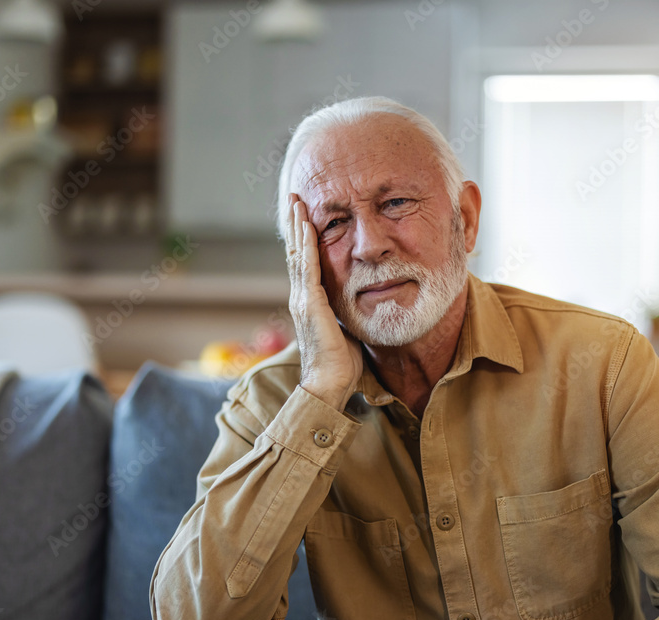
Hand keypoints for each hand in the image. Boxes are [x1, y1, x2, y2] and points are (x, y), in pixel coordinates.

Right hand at [285, 193, 362, 411]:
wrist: (329, 384)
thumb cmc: (341, 363)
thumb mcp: (347, 326)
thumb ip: (348, 310)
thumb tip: (364, 297)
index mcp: (310, 301)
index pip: (305, 261)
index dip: (303, 237)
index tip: (304, 214)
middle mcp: (301, 296)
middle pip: (295, 251)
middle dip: (295, 223)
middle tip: (294, 196)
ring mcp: (302, 299)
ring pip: (297, 254)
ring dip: (297, 226)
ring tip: (296, 201)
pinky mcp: (309, 305)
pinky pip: (307, 268)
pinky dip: (306, 245)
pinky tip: (307, 226)